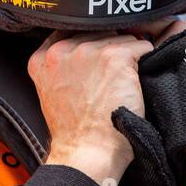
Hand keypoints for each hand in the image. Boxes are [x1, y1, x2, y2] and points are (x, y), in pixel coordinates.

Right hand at [27, 29, 152, 185]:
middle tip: (112, 79)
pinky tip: (134, 83)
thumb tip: (88, 48)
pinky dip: (144, 61)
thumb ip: (61, 66)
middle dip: (108, 50)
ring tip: (122, 84)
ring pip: (120, 38)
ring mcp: (88, 51)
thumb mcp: (52, 92)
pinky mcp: (114, 57)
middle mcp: (62, 50)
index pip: (71, 32)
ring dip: (127, 56)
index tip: (97, 63)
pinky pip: (140, 46)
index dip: (90, 45)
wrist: (87, 154)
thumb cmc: (75, 132)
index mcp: (42, 58)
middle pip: (97, 33)